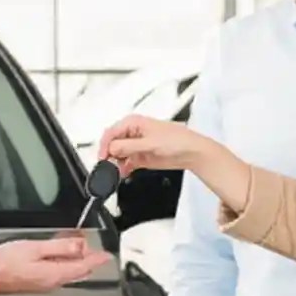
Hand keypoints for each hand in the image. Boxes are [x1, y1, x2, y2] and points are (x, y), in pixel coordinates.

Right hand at [0, 235, 111, 294]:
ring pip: (68, 272)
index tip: (107, 255)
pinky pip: (57, 272)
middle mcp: (53, 282)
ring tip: (77, 246)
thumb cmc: (6, 263)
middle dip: (87, 258)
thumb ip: (60, 246)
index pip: (84, 266)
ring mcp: (44, 284)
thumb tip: (80, 245)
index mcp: (56, 274)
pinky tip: (58, 255)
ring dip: (75, 259)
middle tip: (93, 247)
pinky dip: (63, 262)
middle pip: (78, 271)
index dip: (97, 259)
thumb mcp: (36, 247)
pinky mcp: (36, 282)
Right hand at [98, 114, 214, 176]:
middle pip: (113, 144)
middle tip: (109, 167)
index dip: (105, 146)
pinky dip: (123, 169)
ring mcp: (136, 145)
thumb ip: (128, 146)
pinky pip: (126, 163)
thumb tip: (111, 148)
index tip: (103, 158)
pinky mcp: (140, 157)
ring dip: (116, 164)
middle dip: (110, 156)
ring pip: (117, 155)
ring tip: (117, 172)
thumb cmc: (178, 140)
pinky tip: (123, 173)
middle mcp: (133, 133)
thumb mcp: (149, 143)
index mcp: (134, 122)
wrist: (192, 153)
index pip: (111, 133)